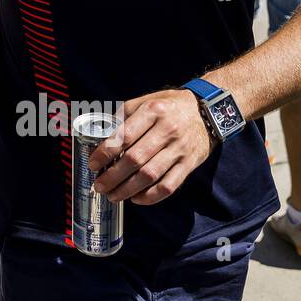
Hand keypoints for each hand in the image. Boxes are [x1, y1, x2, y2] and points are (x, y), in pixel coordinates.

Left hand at [88, 89, 212, 204]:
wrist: (207, 111)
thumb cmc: (169, 106)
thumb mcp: (145, 101)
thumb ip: (123, 116)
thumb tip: (101, 136)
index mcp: (152, 112)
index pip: (124, 136)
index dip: (105, 153)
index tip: (93, 164)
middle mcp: (167, 130)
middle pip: (135, 159)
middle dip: (113, 176)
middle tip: (99, 186)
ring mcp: (180, 149)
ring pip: (150, 175)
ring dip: (128, 189)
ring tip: (113, 196)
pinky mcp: (189, 164)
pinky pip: (169, 185)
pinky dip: (151, 196)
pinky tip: (136, 199)